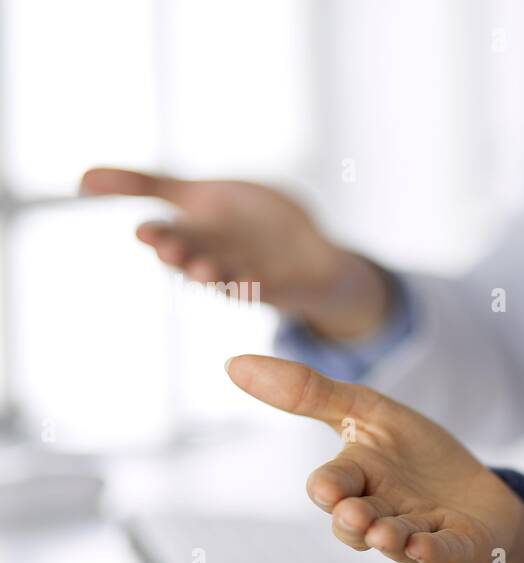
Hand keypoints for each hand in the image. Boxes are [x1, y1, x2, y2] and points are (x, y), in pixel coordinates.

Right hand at [80, 168, 389, 340]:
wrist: (308, 256)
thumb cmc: (249, 223)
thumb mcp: (201, 195)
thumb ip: (146, 186)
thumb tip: (81, 179)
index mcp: (194, 234)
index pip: (167, 234)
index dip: (156, 234)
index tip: (141, 230)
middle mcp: (214, 257)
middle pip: (191, 258)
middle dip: (179, 255)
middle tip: (168, 249)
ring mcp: (247, 273)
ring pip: (224, 277)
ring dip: (212, 274)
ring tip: (204, 268)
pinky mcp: (278, 285)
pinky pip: (265, 287)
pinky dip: (258, 284)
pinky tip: (251, 277)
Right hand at [225, 354, 523, 562]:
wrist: (480, 494)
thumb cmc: (416, 456)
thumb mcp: (368, 413)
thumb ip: (309, 393)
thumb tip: (233, 363)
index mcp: (358, 479)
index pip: (332, 485)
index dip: (328, 488)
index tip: (325, 488)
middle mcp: (381, 512)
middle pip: (355, 522)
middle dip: (353, 520)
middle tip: (355, 514)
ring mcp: (418, 533)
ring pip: (396, 542)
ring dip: (389, 538)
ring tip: (386, 533)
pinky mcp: (457, 547)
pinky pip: (442, 553)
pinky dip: (433, 552)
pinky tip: (426, 546)